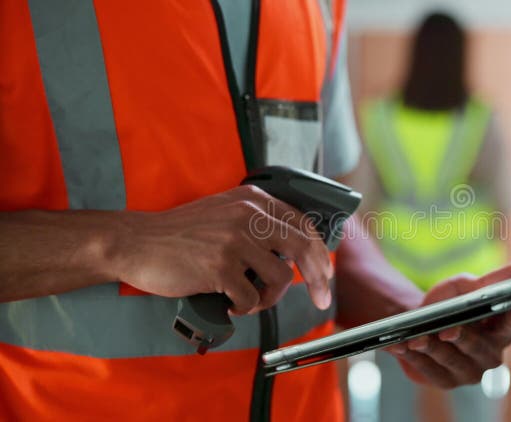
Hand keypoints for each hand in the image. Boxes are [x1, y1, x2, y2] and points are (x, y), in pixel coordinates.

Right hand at [113, 185, 332, 314]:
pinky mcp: (220, 266)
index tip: (324, 274)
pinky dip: (244, 308)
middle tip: (321, 299)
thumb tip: (298, 252)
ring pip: (280, 278)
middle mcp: (248, 215)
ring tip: (250, 300)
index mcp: (253, 200)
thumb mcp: (225, 211)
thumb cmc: (182, 234)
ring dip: (269, 297)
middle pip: (302, 249)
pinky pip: (251, 298)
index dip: (319, 253)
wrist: (137, 242)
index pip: (303, 225)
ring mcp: (234, 240)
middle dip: (317, 278)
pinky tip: (229, 303)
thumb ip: (259, 222)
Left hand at [385, 264, 510, 388]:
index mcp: (502, 331)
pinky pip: (427, 370)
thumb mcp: (466, 287)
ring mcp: (468, 372)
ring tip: (416, 339)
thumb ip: (490, 281)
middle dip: (464, 338)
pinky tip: (398, 346)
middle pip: (479, 348)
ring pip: (451, 360)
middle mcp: (490, 356)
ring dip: (432, 349)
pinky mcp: (444, 381)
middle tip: (449, 330)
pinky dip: (412, 357)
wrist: (420, 322)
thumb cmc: (450, 303)